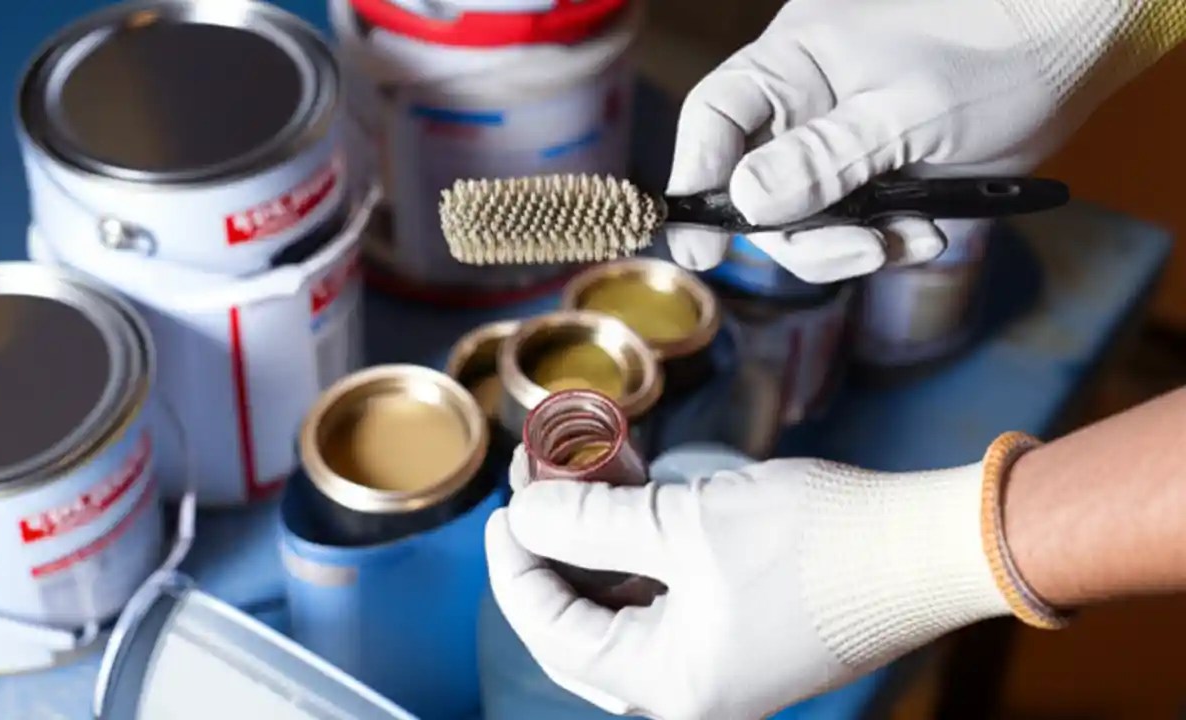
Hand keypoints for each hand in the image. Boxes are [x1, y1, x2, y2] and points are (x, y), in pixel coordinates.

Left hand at [486, 445, 1020, 719]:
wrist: (929, 544)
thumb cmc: (820, 543)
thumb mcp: (686, 524)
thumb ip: (592, 522)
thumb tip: (524, 511)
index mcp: (671, 683)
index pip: (557, 633)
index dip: (517, 568)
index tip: (502, 509)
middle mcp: (691, 685)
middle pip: (585, 620)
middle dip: (555, 546)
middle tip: (533, 482)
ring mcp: (719, 656)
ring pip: (625, 598)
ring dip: (597, 534)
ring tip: (578, 466)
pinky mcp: (742, 623)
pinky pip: (667, 587)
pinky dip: (640, 539)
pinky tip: (629, 482)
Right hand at [664, 0, 1130, 281]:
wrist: (1067, 52)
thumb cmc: (993, 50)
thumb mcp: (906, 110)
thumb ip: (825, 156)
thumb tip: (747, 200)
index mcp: (792, 63)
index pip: (715, 119)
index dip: (697, 182)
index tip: (700, 248)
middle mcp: (803, 106)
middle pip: (754, 188)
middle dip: (799, 235)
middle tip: (858, 251)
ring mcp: (836, 144)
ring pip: (802, 220)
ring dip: (848, 247)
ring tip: (905, 240)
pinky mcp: (871, 176)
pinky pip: (851, 228)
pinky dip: (883, 243)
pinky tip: (924, 234)